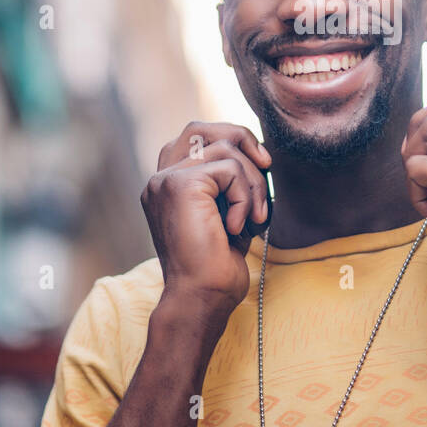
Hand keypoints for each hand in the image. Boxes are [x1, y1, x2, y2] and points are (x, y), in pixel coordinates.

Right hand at [141, 122, 271, 314]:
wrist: (202, 298)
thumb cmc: (217, 267)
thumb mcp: (228, 214)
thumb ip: (231, 183)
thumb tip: (260, 154)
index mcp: (166, 186)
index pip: (195, 137)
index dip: (231, 140)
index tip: (261, 164)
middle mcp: (159, 179)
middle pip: (200, 128)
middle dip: (241, 139)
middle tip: (266, 166)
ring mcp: (165, 180)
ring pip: (224, 148)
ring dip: (252, 181)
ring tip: (254, 217)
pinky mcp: (180, 185)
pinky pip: (229, 168)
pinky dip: (245, 195)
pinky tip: (238, 226)